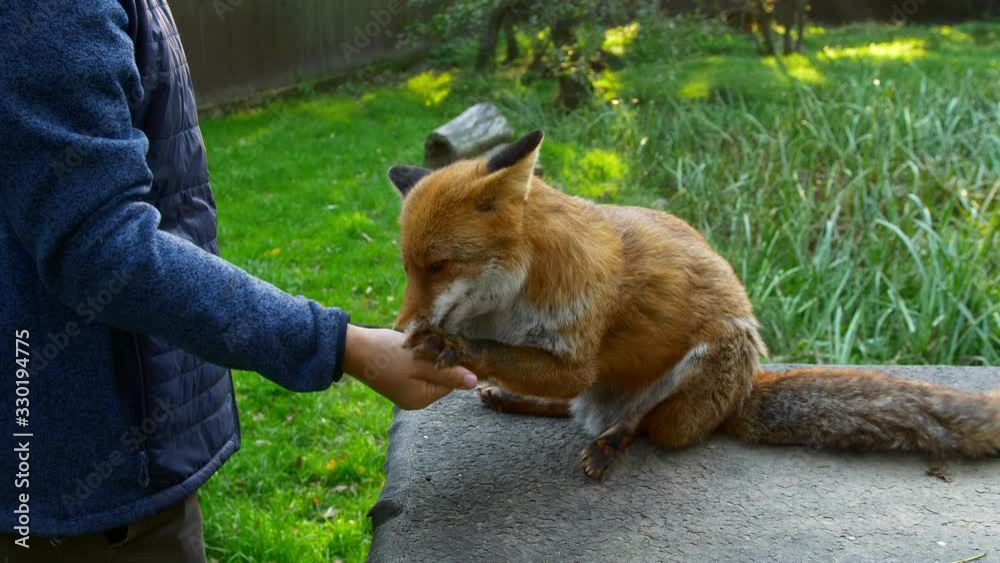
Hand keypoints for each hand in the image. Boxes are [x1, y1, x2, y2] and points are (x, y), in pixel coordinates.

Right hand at [343, 324, 476, 409]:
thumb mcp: (420, 363)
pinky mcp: (397, 379)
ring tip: (415, 345)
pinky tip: (407, 348)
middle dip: (437, 359)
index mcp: (421, 399)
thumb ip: (448, 373)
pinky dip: (415, 358)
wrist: (352, 348)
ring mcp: (404, 390)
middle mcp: (413, 399)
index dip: (450, 362)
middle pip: (439, 377)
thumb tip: (474, 383)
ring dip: (426, 357)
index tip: (444, 345)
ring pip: (428, 371)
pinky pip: (415, 369)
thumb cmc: (387, 355)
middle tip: (427, 343)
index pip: (450, 382)